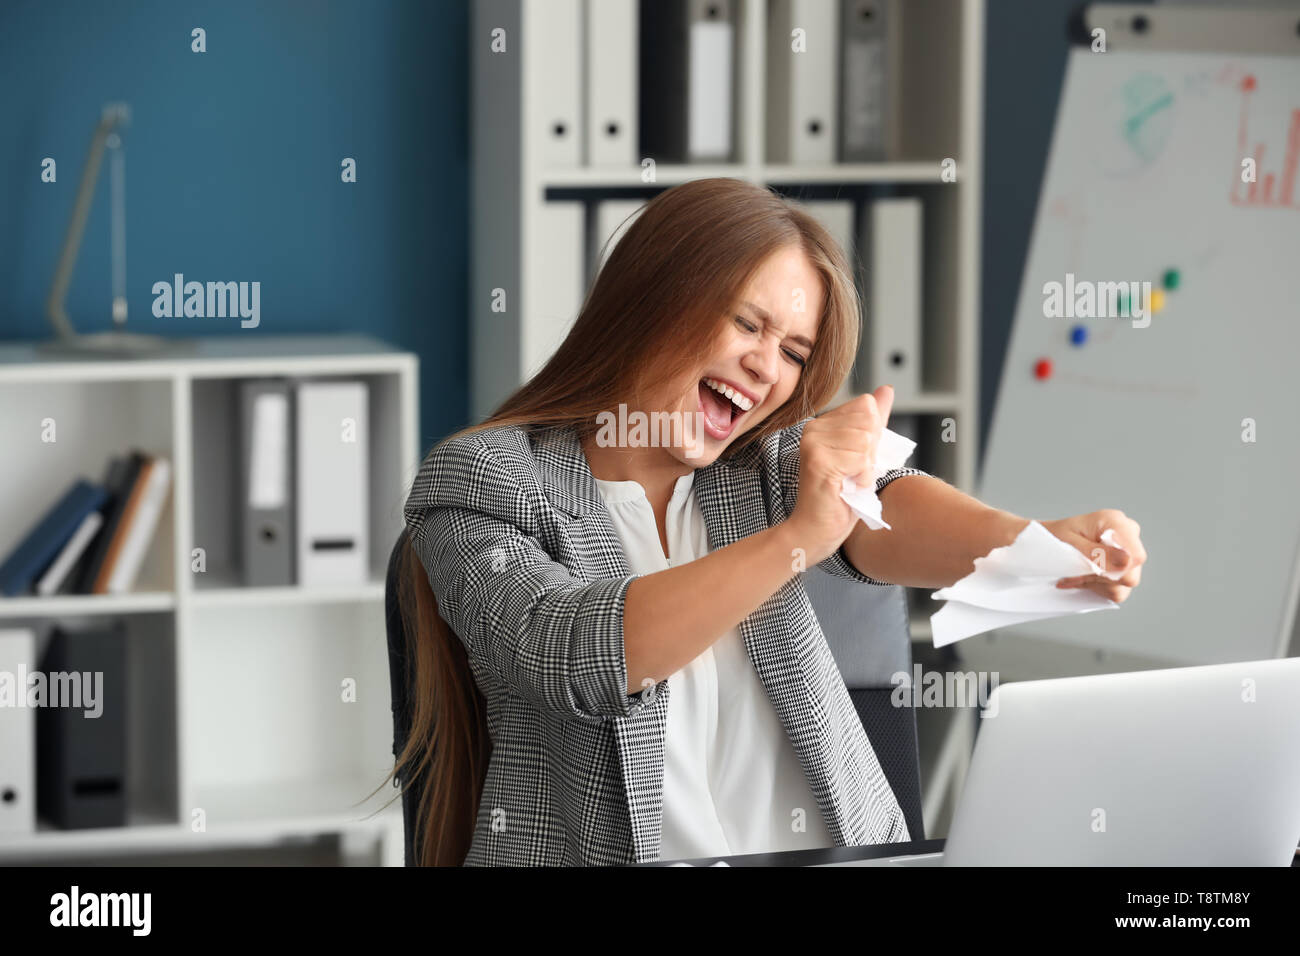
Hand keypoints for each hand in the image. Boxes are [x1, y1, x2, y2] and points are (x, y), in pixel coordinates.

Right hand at [787, 386, 893, 564]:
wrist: (816, 530)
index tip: (854, 460)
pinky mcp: (818, 461)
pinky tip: (846, 488)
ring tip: (848, 481)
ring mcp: (813, 443)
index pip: (866, 407)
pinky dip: (862, 479)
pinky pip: (861, 460)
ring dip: (866, 468)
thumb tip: (886, 390)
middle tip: (851, 473)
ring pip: (866, 441)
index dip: (872, 437)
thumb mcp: (862, 453)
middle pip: (869, 422)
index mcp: (822, 423)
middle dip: (870, 453)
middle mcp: (813, 428)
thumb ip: (873, 421)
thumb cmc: (840, 496)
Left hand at [1042, 510, 1145, 602]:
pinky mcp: (1124, 570)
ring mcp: (1128, 554)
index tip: (1090, 566)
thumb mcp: (1070, 543)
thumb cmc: (1055, 537)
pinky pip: (1119, 591)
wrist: (1044, 544)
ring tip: (1076, 572)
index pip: (1136, 555)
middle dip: (1101, 577)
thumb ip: (1098, 553)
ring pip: (1125, 584)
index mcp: (1115, 521)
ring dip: (1095, 582)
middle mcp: (1127, 535)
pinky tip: (1082, 577)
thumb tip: (1127, 561)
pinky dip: (1097, 588)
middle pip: (1131, 574)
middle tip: (1076, 569)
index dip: (1116, 569)